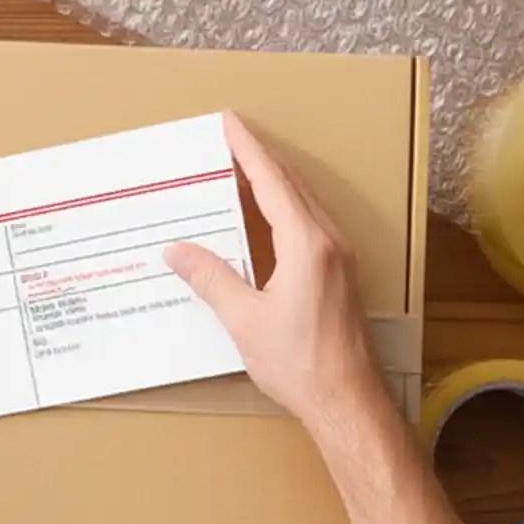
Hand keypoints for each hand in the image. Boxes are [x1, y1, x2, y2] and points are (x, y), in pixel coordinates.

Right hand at [165, 112, 386, 429]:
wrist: (346, 400)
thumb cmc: (300, 364)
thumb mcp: (244, 320)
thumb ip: (211, 279)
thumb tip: (177, 251)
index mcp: (306, 245)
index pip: (272, 182)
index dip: (248, 150)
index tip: (230, 123)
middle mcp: (329, 243)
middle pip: (292, 185)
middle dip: (260, 157)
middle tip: (232, 135)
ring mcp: (340, 258)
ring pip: (306, 202)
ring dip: (276, 179)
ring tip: (247, 165)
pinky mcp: (341, 275)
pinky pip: (312, 223)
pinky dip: (288, 205)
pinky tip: (272, 213)